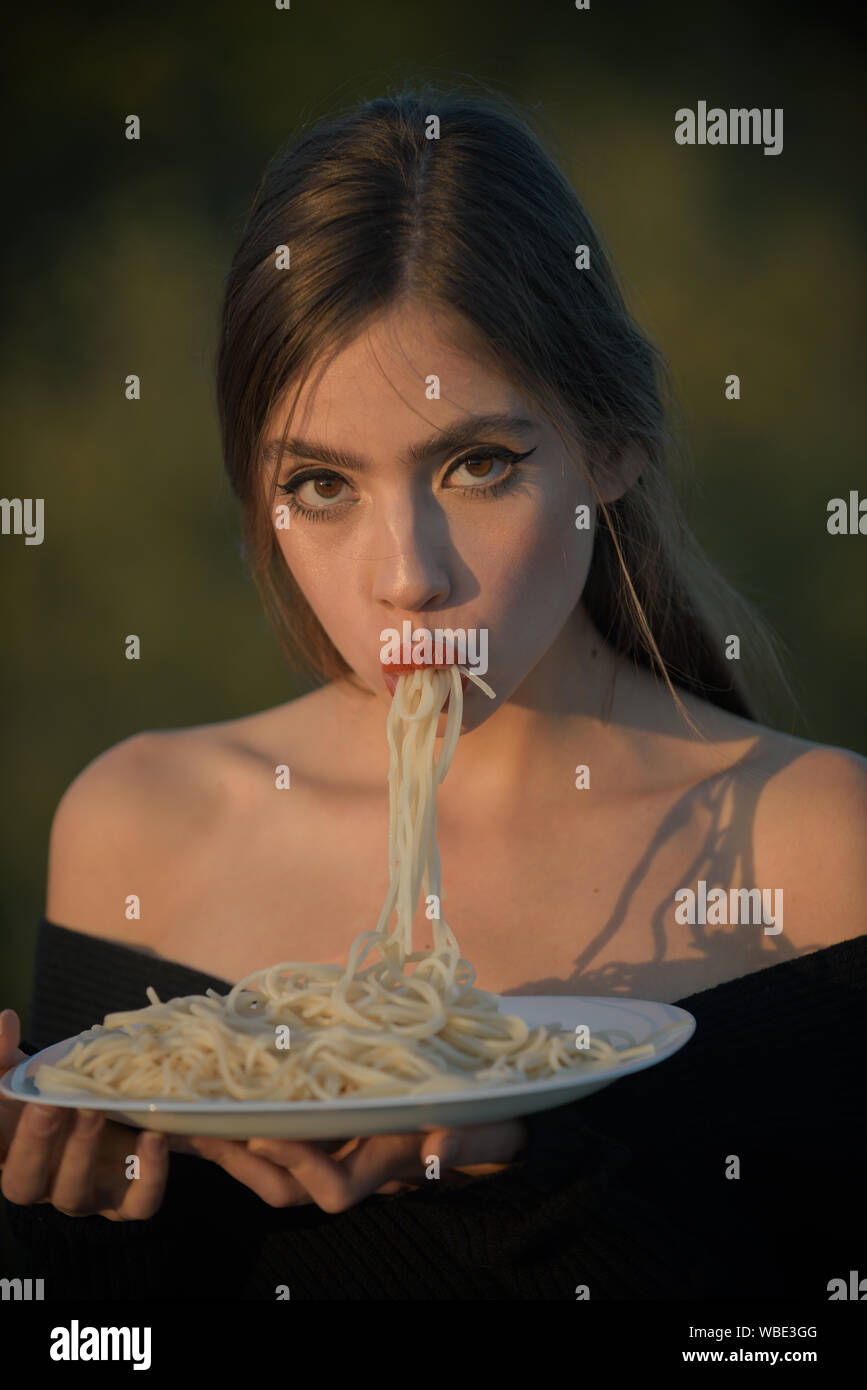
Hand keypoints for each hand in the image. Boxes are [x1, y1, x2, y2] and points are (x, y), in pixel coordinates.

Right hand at [0, 1007, 169, 1220]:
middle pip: (24, 1182)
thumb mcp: (26, 1073)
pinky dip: (149, 1175)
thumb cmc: (55, 1093)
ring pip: (75, 1194)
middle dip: (35, 1143)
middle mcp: (41, 1182)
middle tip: (50, 1103)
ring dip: (83, 1152)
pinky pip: (138, 1203)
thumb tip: (6, 1020)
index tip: (1, 1097)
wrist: (104, 1115)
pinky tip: (153, 1136)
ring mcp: (84, 1195)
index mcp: (8, 1154)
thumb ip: (6, 1053)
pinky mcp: (127, 1201)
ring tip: (96, 1108)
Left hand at [185, 1117, 528, 1211]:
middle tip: (198, 1126)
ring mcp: (339, 1150)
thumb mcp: (488, 1128)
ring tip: (194, 1116)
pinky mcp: (331, 1130)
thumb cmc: (492, 1123)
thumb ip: (466, 1139)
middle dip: (242, 1160)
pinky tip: (221, 1097)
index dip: (296, 1163)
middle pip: (287, 1186)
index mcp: (383, 1166)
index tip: (264, 1129)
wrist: (497, 1122)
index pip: (331, 1186)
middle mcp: (354, 1164)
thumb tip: (438, 1150)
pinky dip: (248, 1122)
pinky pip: (282, 1137)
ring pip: (276, 1169)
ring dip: (235, 1147)